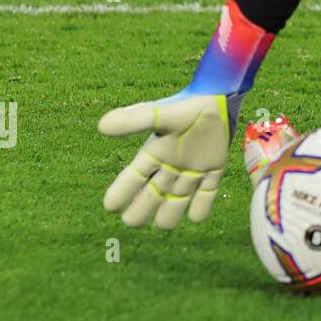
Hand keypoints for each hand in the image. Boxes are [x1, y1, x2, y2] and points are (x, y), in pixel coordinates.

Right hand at [98, 93, 233, 228]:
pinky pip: (206, 195)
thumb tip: (101, 126)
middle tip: (134, 220)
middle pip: (150, 197)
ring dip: (169, 215)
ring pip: (176, 202)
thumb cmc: (187, 105)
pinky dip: (200, 208)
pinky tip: (194, 216)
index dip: (119, 194)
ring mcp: (192, 170)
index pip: (131, 180)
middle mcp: (169, 166)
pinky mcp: (214, 170)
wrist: (219, 97)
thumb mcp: (159, 114)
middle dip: (140, 210)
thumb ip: (134, 121)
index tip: (110, 207)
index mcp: (153, 154)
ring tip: (163, 222)